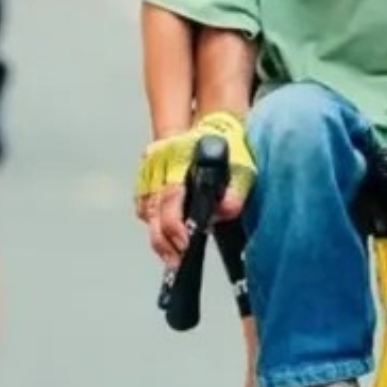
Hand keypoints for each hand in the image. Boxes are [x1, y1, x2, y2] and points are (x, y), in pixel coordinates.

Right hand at [135, 111, 255, 265]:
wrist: (214, 126)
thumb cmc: (229, 144)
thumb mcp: (241, 164)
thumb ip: (236, 189)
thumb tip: (227, 211)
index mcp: (178, 159)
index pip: (170, 197)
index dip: (174, 224)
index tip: (184, 242)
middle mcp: (158, 165)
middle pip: (152, 209)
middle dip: (163, 239)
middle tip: (175, 260)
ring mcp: (149, 170)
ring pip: (145, 208)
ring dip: (157, 234)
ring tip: (171, 254)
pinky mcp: (147, 176)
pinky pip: (144, 203)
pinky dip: (153, 221)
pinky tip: (165, 237)